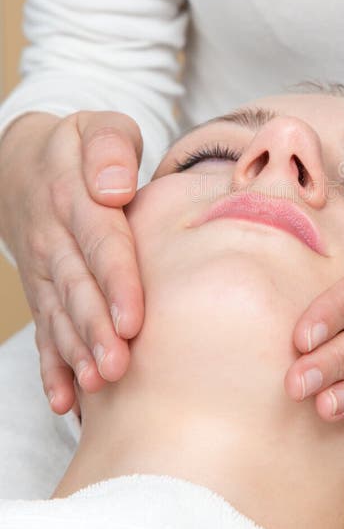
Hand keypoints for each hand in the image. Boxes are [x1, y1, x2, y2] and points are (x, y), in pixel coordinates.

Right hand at [0, 110, 144, 414]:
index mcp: (73, 198)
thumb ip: (110, 147)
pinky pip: (44, 331)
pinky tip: (64, 401)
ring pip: (61, 316)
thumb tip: (115, 189)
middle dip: (97, 331)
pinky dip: (52, 367)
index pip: (100, 242)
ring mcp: (44, 270)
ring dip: (78, 353)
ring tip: (98, 387)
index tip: (132, 319)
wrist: (25, 166)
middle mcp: (55, 239)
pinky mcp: (41, 292)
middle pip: (78, 289)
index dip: (116, 281)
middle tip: (118, 367)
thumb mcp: (97, 127)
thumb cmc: (82, 150)